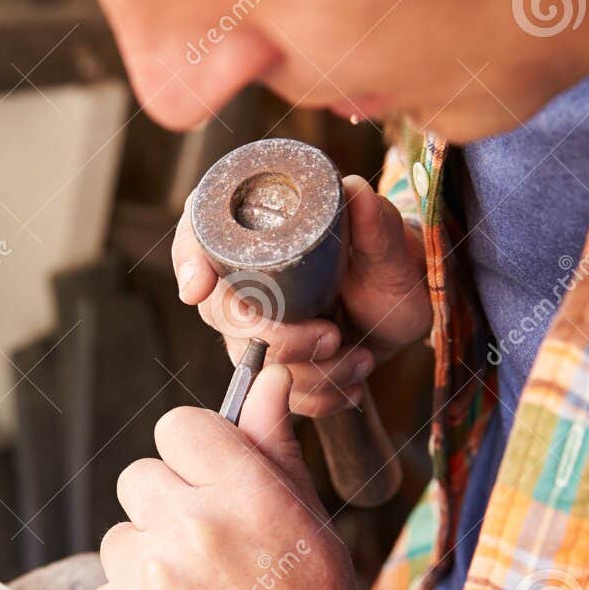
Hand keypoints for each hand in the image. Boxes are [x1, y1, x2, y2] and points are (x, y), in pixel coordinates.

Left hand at [86, 366, 409, 589]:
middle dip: (170, 512)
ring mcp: (144, 587)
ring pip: (120, 541)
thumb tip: (263, 383)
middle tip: (211, 564)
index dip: (196, 457)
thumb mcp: (314, 537)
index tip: (209, 486)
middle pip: (140, 479)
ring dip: (148, 567)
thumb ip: (276, 454)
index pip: (181, 428)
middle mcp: (192, 532)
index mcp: (250, 498)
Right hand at [172, 175, 430, 416]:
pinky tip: (351, 378)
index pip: (199, 236)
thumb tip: (356, 190)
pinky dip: (320, 396)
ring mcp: (249, 329)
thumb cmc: (387, 265)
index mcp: (257, 233)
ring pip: (254, 365)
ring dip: (313, 374)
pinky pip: (277, 399)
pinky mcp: (267, 368)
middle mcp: (240, 282)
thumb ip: (376, 221)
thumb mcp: (390, 244)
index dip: (190, 260)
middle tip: (332, 335)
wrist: (399, 310)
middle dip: (280, 338)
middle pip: (222, 314)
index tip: (199, 287)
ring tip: (361, 358)